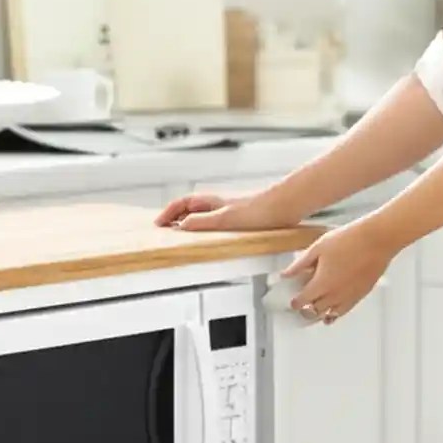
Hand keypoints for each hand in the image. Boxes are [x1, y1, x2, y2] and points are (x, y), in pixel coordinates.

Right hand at [154, 192, 299, 230]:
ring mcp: (227, 211)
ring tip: (182, 238)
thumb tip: (181, 226)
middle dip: (174, 219)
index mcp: (210, 202)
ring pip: (201, 216)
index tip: (157, 225)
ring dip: (189, 225)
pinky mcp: (238, 220)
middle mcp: (216, 205)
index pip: (180, 203)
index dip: (167, 214)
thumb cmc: (259, 210)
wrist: (284, 206)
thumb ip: (202, 222)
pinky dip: (204, 230)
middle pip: (188, 209)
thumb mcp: (225, 219)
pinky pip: (213, 224)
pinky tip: (210, 240)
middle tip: (165, 233)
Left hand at [282, 221, 395, 324]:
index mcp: (321, 283)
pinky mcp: (360, 294)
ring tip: (314, 312)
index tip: (292, 301)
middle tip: (301, 306)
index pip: (302, 300)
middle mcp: (334, 295)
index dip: (295, 302)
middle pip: (314, 310)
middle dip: (305, 310)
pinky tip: (333, 312)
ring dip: (320, 314)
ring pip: (330, 314)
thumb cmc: (349, 240)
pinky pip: (345, 311)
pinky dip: (336, 313)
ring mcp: (349, 296)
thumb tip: (286, 274)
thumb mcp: (318, 248)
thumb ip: (300, 264)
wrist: (376, 240)